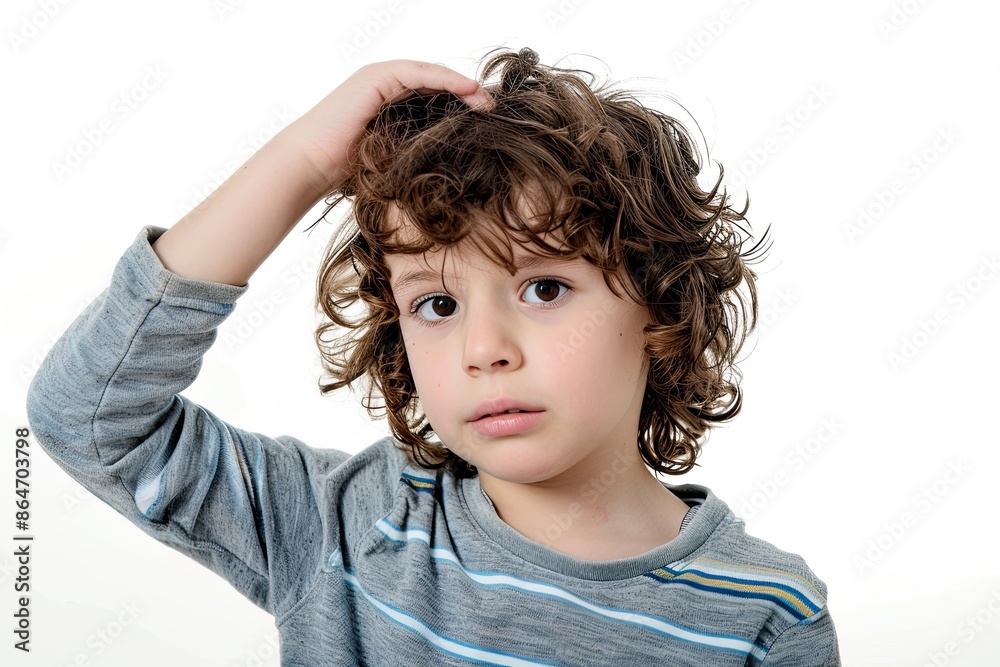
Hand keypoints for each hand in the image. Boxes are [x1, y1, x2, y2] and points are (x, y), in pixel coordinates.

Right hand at [284, 60, 492, 196]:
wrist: (313, 165)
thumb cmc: (347, 171)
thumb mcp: (394, 159)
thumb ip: (417, 151)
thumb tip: (449, 163)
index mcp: (391, 104)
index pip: (434, 97)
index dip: (461, 105)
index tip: (487, 120)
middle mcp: (386, 86)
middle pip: (437, 83)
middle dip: (467, 94)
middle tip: (494, 110)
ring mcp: (380, 78)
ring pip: (432, 75)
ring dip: (463, 85)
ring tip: (486, 101)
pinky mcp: (377, 77)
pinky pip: (420, 74)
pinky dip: (446, 79)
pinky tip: (468, 89)